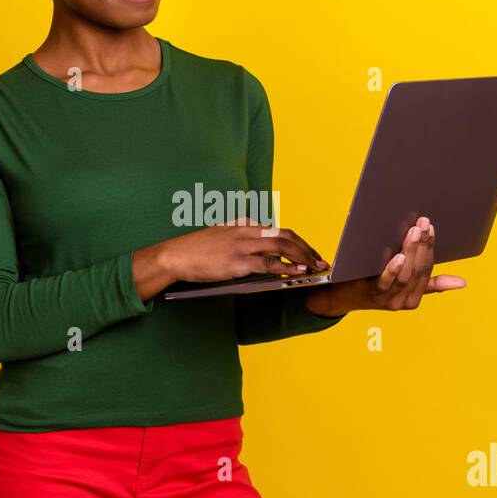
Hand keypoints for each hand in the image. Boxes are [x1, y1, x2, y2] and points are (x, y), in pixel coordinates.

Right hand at [132, 218, 327, 298]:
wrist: (175, 255)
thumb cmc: (197, 250)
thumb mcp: (222, 235)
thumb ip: (242, 238)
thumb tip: (261, 248)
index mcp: (244, 224)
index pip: (279, 231)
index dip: (299, 243)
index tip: (311, 253)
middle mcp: (246, 231)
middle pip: (286, 236)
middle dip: (307, 249)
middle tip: (321, 261)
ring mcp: (242, 246)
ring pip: (281, 247)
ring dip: (302, 258)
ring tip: (315, 268)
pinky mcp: (236, 263)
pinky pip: (268, 264)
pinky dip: (286, 267)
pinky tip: (296, 272)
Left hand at [304, 216, 465, 315]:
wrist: (342, 297)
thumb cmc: (374, 285)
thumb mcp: (403, 284)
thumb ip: (431, 283)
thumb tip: (462, 283)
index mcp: (415, 298)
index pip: (427, 270)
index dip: (430, 248)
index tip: (431, 228)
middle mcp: (404, 301)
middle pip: (418, 270)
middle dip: (423, 245)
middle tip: (424, 223)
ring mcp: (388, 299)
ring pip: (405, 274)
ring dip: (412, 251)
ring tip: (414, 232)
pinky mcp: (372, 295)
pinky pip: (386, 282)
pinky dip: (394, 269)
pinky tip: (399, 255)